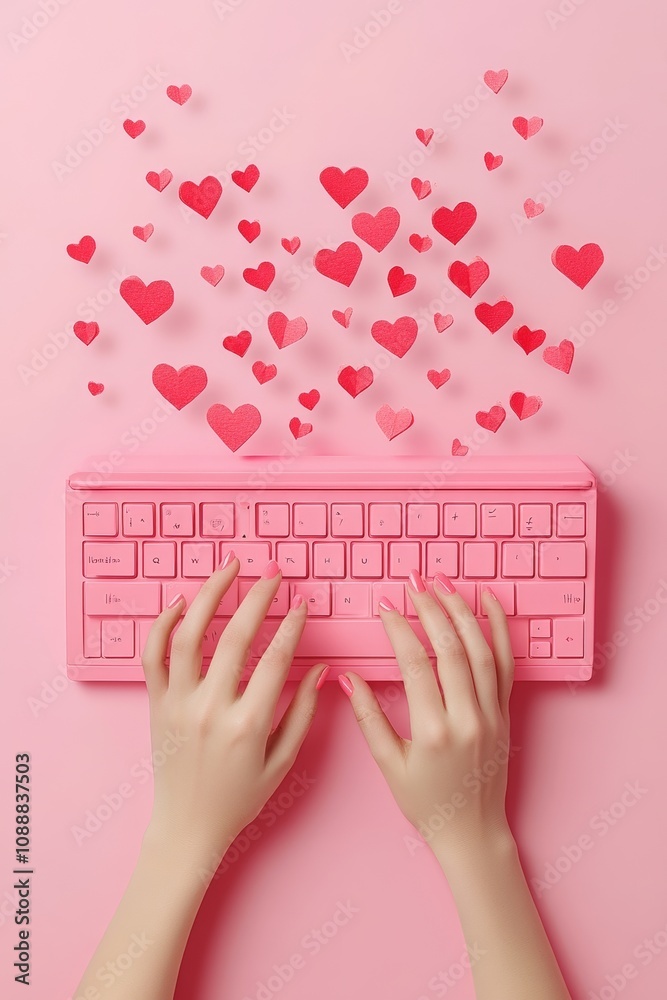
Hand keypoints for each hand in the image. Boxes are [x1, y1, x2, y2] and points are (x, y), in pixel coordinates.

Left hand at [140, 557, 326, 873]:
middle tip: (273, 573)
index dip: (293, 626)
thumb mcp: (282, 762)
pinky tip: (181, 601)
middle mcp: (210, 708)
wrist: (187, 827)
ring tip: (228, 568)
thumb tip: (321, 670)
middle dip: (259, 597)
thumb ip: (303, 713)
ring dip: (210, 594)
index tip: (302, 604)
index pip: (275, 659)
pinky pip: (153, 655)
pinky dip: (163, 624)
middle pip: (235, 636)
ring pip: (189, 635)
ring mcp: (178, 703)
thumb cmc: (238, 798)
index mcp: (247, 725)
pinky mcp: (156, 704)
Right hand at [341, 572, 514, 872]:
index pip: (416, 664)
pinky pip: (506, 664)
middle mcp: (467, 718)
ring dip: (461, 612)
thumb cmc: (426, 803)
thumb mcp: (388, 765)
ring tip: (443, 584)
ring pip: (480, 650)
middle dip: (430, 608)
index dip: (399, 629)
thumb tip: (346, 678)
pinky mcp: (506, 713)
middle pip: (450, 648)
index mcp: (434, 731)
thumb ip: (368, 718)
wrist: (472, 833)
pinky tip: (487, 603)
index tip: (386, 606)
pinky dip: (498, 630)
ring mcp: (492, 714)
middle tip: (413, 582)